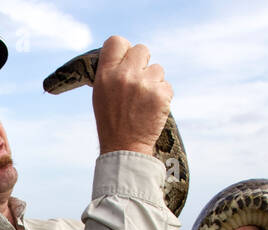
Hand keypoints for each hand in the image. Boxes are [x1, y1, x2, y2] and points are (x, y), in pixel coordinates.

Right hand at [93, 35, 171, 155]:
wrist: (124, 148)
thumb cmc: (111, 122)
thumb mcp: (100, 95)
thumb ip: (110, 72)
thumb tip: (124, 56)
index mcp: (105, 75)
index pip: (116, 41)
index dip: (124, 49)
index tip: (126, 60)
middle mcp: (124, 75)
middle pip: (142, 49)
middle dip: (142, 64)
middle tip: (138, 83)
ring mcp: (144, 84)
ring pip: (157, 68)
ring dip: (153, 82)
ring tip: (143, 101)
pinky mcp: (160, 94)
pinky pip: (167, 85)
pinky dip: (162, 96)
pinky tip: (151, 109)